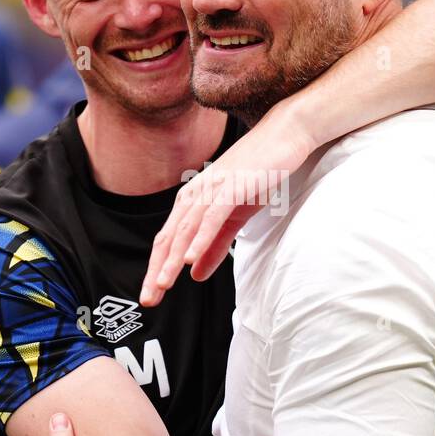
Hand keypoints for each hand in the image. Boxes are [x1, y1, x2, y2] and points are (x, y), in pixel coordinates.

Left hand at [139, 103, 316, 306]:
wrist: (284, 136)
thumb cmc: (259, 174)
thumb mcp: (235, 216)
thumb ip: (215, 245)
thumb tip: (196, 274)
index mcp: (193, 201)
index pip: (168, 240)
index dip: (157, 269)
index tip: (151, 296)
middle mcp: (196, 194)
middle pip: (170, 238)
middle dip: (157, 270)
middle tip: (149, 299)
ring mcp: (213, 189)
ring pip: (186, 230)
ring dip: (173, 259)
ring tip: (164, 284)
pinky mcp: (232, 186)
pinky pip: (212, 216)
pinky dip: (200, 238)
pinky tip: (191, 258)